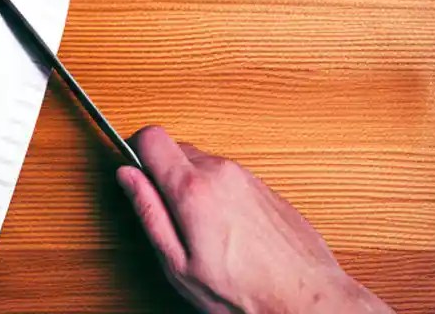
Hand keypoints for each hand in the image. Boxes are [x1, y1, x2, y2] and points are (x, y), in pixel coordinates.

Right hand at [117, 126, 391, 313]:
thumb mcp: (179, 264)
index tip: (136, 177)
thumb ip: (149, 212)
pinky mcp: (264, 186)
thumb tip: (127, 177)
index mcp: (193, 188)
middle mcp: (221, 172)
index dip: (136, 152)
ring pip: (202, 163)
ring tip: (201, 232)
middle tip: (169, 218)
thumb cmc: (245, 293)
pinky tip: (226, 232)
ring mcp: (246, 177)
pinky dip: (217, 195)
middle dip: (164, 176)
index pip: (151, 137)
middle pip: (176, 149)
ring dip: (193, 187)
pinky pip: (227, 177)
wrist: (307, 298)